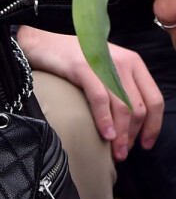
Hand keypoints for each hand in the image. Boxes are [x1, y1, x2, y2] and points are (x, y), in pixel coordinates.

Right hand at [17, 25, 163, 160]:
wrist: (42, 44)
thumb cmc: (73, 61)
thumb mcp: (105, 71)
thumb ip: (120, 89)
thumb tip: (130, 124)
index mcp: (134, 63)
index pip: (155, 99)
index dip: (153, 126)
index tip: (145, 144)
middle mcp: (124, 62)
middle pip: (138, 108)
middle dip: (133, 135)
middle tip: (123, 153)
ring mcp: (105, 64)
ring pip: (122, 107)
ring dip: (121, 135)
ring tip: (116, 152)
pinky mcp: (84, 68)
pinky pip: (100, 100)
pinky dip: (105, 121)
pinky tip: (105, 135)